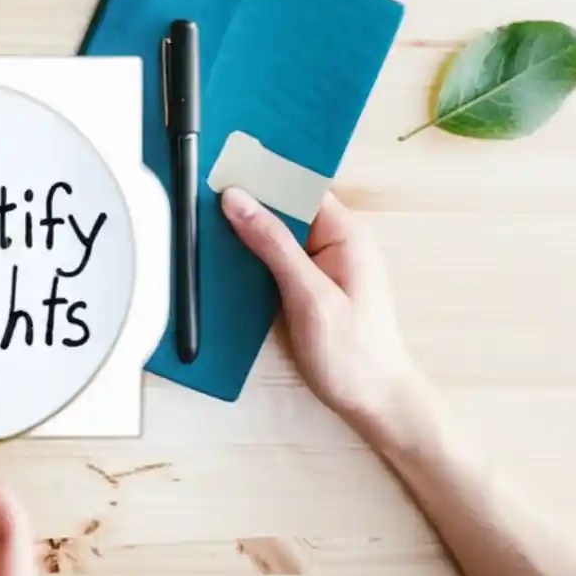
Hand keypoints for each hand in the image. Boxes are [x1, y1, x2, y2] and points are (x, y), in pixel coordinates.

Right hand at [220, 187, 425, 436]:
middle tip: (199, 200)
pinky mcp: (308, 287)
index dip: (260, 177)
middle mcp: (334, 242)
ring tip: (201, 228)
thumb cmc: (353, 353)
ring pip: (275, 235)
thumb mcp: (309, 296)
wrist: (376, 403)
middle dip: (246, 205)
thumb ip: (273, 244)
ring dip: (244, 236)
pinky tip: (223, 265)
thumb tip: (237, 199)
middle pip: (283, 208)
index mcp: (345, 233)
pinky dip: (250, 261)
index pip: (298, 186)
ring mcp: (321, 265)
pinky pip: (275, 261)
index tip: (218, 171)